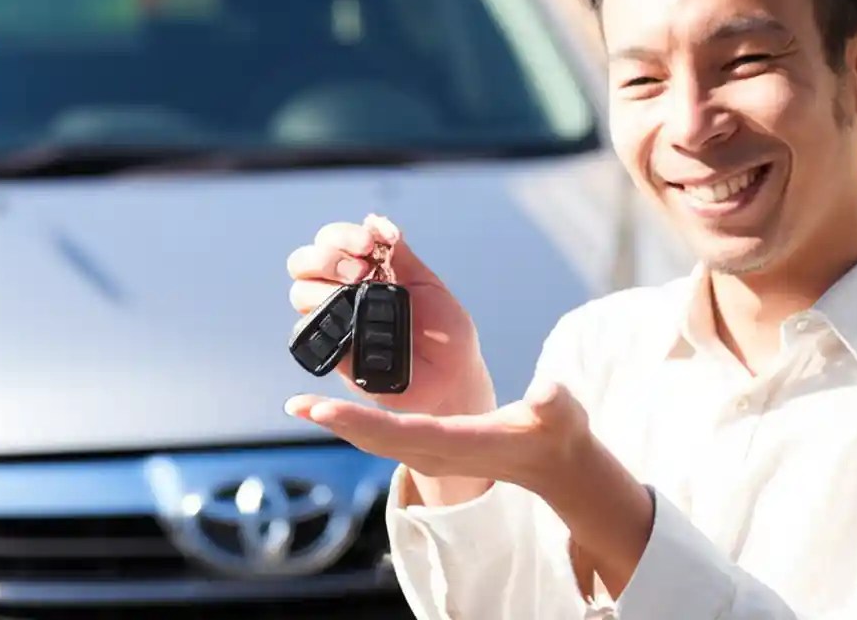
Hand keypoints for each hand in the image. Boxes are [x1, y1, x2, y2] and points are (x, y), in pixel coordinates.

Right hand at [286, 215, 495, 416]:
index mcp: (367, 270)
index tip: (369, 246)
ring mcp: (336, 321)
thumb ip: (401, 254)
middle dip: (326, 257)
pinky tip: (348, 321)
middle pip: (304, 263)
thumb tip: (374, 220)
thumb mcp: (428, 284)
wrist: (453, 377)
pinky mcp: (334, 352)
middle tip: (360, 270)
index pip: (332, 241)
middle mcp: (344, 291)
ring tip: (357, 293)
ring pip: (301, 293)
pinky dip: (319, 321)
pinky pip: (308, 333)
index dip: (342, 236)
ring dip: (323, 287)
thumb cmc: (446, 332)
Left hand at [286, 379, 654, 598]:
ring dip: (339, 422)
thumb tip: (546, 394)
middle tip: (297, 405)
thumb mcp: (560, 412)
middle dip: (337, 422)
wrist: (555, 462)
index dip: (362, 421)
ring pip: (374, 439)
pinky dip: (356, 420)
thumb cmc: (556, 432)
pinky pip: (383, 435)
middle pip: (376, 438)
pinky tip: (334, 406)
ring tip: (302, 405)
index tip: (325, 410)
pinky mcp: (429, 447)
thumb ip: (552, 403)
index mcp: (460, 442)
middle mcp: (437, 452)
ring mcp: (430, 453)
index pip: (402, 432)